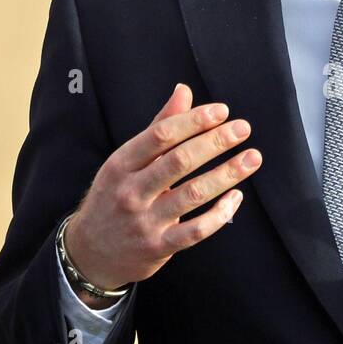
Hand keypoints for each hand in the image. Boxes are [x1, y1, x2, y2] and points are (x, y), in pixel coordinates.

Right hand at [64, 82, 261, 293]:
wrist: (90, 253)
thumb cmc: (114, 197)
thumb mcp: (126, 161)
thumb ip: (159, 127)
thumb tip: (183, 90)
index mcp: (121, 163)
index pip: (160, 135)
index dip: (193, 120)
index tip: (222, 111)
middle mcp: (131, 191)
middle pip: (179, 161)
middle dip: (215, 142)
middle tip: (243, 128)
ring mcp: (144, 221)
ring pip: (193, 194)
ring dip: (227, 174)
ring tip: (252, 158)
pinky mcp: (158, 247)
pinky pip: (196, 230)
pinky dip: (220, 213)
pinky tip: (236, 197)